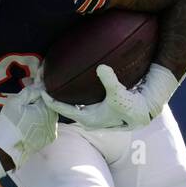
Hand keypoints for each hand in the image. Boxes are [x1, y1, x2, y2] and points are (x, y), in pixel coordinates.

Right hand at [0, 82, 58, 169]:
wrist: (9, 150)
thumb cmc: (10, 125)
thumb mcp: (15, 102)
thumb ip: (29, 91)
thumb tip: (39, 84)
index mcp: (46, 108)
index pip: (44, 92)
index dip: (36, 88)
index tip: (30, 84)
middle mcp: (54, 118)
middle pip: (48, 104)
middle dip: (39, 101)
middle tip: (26, 102)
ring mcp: (53, 129)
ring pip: (49, 114)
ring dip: (41, 112)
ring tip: (28, 114)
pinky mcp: (50, 138)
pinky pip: (48, 125)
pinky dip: (42, 123)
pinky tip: (32, 124)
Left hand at [50, 63, 178, 129]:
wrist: (144, 113)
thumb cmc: (132, 106)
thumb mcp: (120, 93)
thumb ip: (110, 81)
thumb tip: (101, 67)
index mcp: (87, 119)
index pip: (62, 110)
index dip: (49, 100)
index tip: (40, 89)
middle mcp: (87, 119)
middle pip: (63, 108)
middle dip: (53, 97)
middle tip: (42, 83)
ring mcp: (91, 116)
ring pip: (70, 106)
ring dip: (61, 97)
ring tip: (52, 84)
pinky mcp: (97, 111)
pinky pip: (78, 103)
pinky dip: (72, 96)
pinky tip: (70, 85)